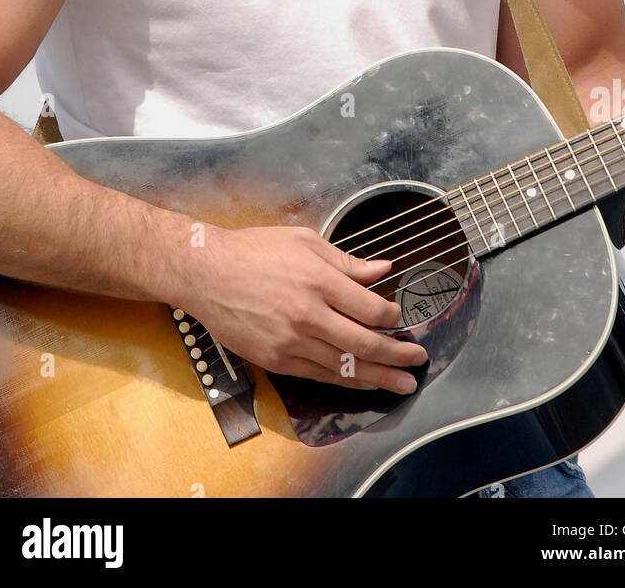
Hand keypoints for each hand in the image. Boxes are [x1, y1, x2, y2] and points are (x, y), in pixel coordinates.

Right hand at [174, 224, 428, 394]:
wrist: (206, 273)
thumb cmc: (254, 251)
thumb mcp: (304, 241)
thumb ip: (347, 261)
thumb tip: (382, 270)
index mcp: (319, 280)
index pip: (371, 308)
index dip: (392, 316)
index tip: (399, 317)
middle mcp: (309, 315)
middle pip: (366, 344)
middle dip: (398, 355)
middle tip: (418, 360)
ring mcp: (292, 342)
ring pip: (346, 367)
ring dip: (379, 377)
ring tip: (402, 384)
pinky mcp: (277, 359)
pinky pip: (320, 375)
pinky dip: (346, 381)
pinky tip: (363, 383)